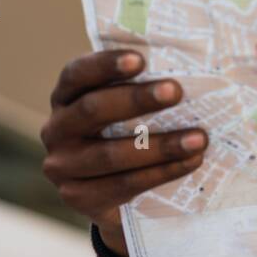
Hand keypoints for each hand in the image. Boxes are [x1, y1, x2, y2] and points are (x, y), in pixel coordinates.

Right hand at [40, 49, 207, 256]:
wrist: (116, 192)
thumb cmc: (131, 129)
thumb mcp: (130, 106)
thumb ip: (146, 84)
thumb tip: (198, 65)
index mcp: (66, 95)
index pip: (78, 73)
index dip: (106, 64)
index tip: (140, 59)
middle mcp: (57, 128)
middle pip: (93, 109)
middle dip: (137, 99)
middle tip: (176, 91)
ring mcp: (63, 165)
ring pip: (110, 154)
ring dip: (160, 145)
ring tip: (199, 138)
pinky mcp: (78, 196)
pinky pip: (123, 184)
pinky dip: (162, 173)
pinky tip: (191, 162)